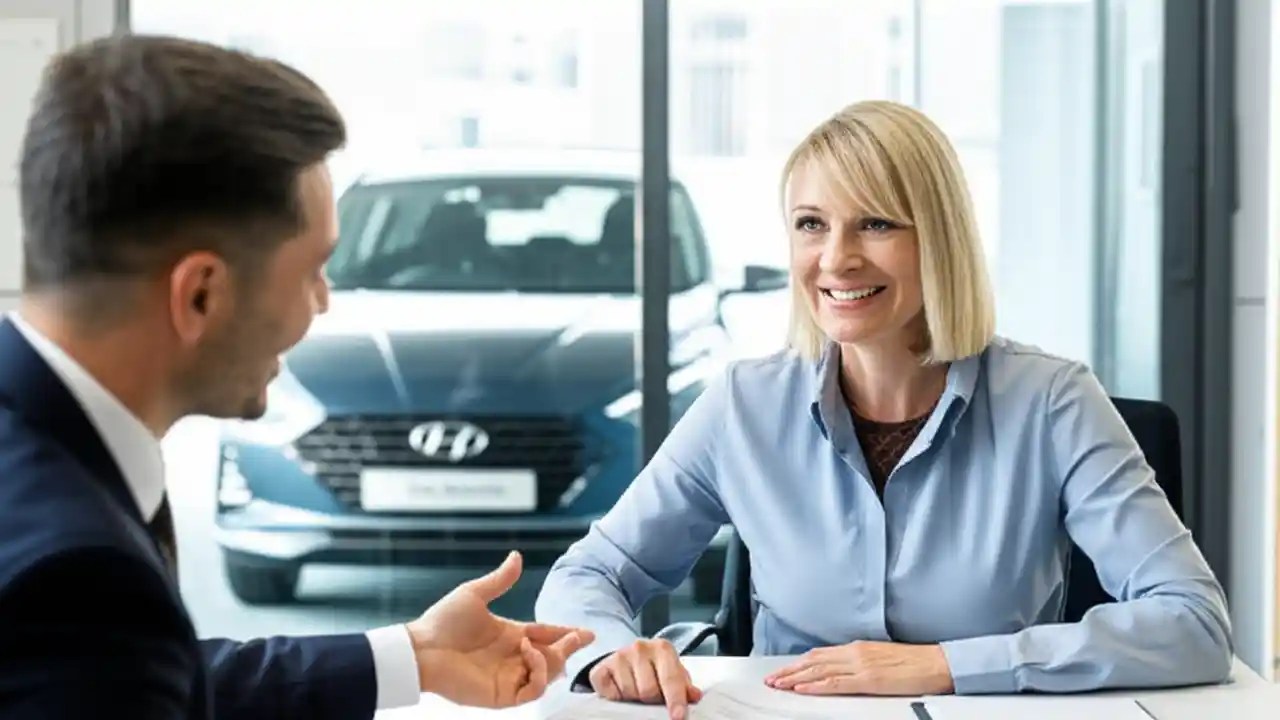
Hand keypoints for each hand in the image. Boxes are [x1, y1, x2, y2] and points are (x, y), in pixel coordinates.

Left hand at [407, 551, 594, 707]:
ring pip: (547, 675)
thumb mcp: (475, 594)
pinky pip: (532, 691)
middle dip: (569, 647)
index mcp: (509, 634)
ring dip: (550, 659)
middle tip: (580, 637)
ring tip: (534, 645)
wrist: (422, 649)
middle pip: (552, 657)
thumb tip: (516, 556)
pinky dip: (539, 674)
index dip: (566, 634)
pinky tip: (527, 655)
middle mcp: (512, 657)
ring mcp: (508, 677)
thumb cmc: (443, 621)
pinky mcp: (501, 695)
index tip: (587, 632)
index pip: (546, 636)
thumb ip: (501, 579)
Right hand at [590, 638, 702, 719]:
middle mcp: (640, 647)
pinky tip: (621, 689)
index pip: (671, 679)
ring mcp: (618, 656)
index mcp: (663, 648)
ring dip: (634, 698)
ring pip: (630, 693)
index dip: (675, 700)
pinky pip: (610, 694)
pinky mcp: (600, 668)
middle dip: (652, 700)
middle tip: (652, 696)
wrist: (628, 659)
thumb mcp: (674, 675)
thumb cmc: (656, 669)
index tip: (678, 716)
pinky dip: (616, 697)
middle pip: (648, 690)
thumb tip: (695, 696)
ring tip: (636, 690)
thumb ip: (685, 687)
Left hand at [764, 641, 954, 695]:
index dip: (798, 663)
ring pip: (819, 671)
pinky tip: (803, 689)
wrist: (936, 663)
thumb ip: (858, 661)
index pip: (819, 654)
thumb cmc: (913, 662)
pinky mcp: (869, 680)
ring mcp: (860, 666)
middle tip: (771, 680)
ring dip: (795, 679)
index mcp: (857, 648)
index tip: (782, 670)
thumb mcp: (879, 657)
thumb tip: (841, 667)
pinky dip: (816, 686)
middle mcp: (854, 653)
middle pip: (813, 661)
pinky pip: (836, 683)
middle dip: (789, 671)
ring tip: (778, 685)